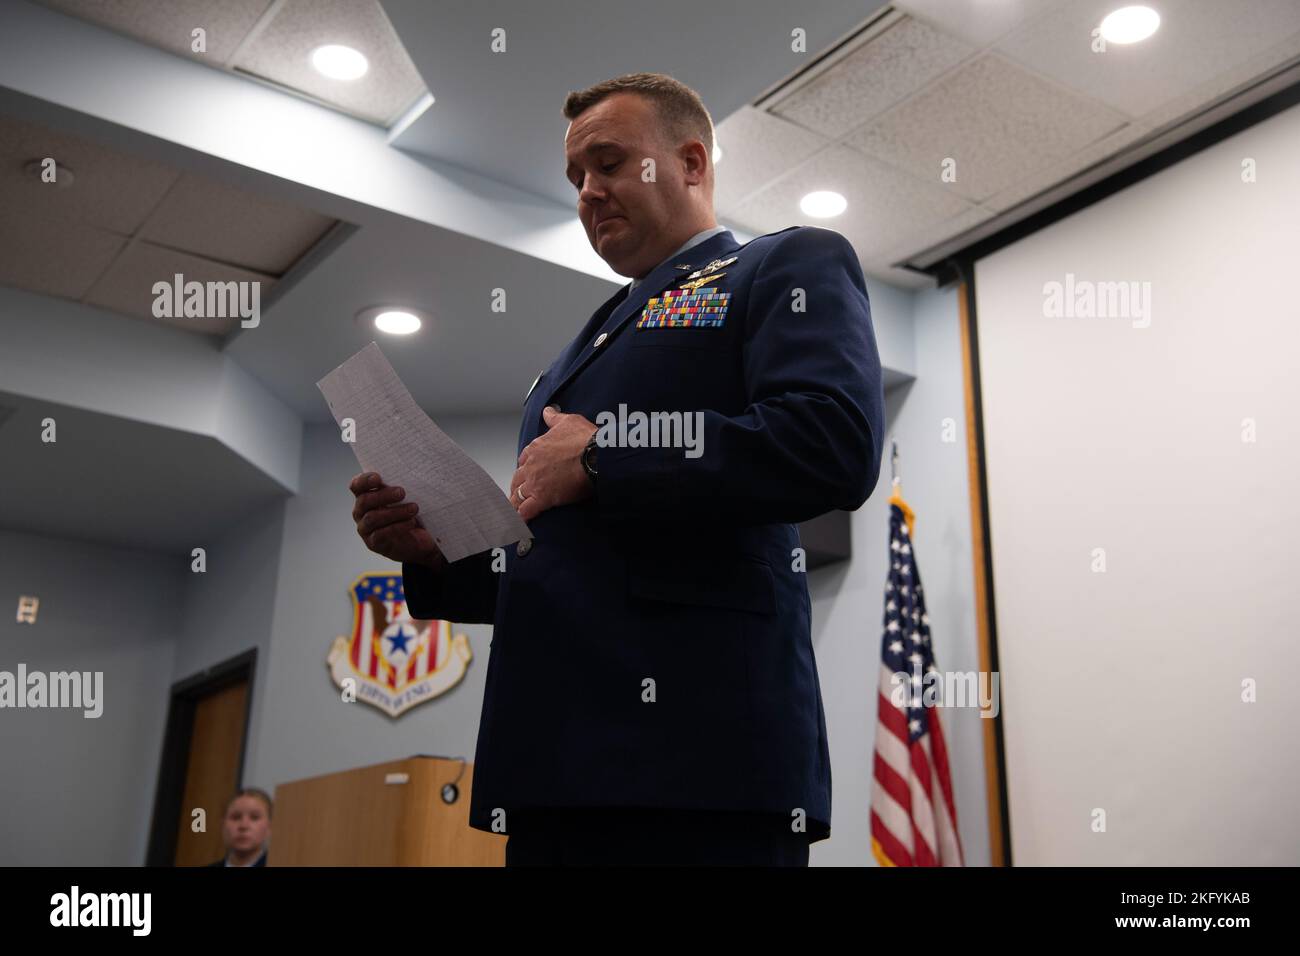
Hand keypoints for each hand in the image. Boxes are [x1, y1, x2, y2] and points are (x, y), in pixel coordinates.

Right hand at [349, 472, 443, 568]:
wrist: (419, 541)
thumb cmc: (409, 514)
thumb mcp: (405, 499)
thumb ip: (398, 488)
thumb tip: (406, 475)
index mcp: (365, 496)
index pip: (356, 485)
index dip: (364, 480)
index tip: (378, 478)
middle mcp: (360, 512)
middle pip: (364, 501)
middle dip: (383, 495)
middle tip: (402, 492)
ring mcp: (365, 529)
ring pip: (372, 518)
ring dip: (394, 512)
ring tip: (414, 508)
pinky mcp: (373, 543)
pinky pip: (381, 534)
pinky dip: (397, 527)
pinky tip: (411, 522)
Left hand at [509, 406, 596, 521]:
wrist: (595, 455)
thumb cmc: (585, 439)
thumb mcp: (569, 421)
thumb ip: (555, 418)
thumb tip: (548, 411)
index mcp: (537, 447)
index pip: (524, 459)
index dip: (525, 467)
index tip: (526, 473)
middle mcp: (532, 465)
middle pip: (517, 479)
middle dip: (517, 487)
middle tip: (518, 494)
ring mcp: (535, 482)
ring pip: (518, 496)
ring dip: (516, 504)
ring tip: (514, 512)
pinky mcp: (542, 498)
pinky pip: (526, 511)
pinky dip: (521, 518)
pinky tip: (520, 524)